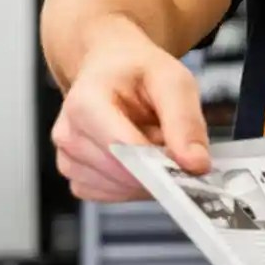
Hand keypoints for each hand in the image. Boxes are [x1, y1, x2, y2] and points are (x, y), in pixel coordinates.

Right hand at [51, 26, 209, 201]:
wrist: (112, 69)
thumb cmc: (139, 72)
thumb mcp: (173, 80)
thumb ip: (185, 120)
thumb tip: (196, 164)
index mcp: (85, 102)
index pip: (121, 147)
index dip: (159, 162)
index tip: (190, 167)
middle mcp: (68, 134)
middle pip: (122, 172)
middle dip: (158, 165)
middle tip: (172, 139)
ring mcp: (68, 160)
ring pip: (121, 188)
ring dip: (148, 175)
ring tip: (152, 140)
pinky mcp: (77, 177)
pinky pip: (113, 195)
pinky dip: (135, 184)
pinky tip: (140, 157)